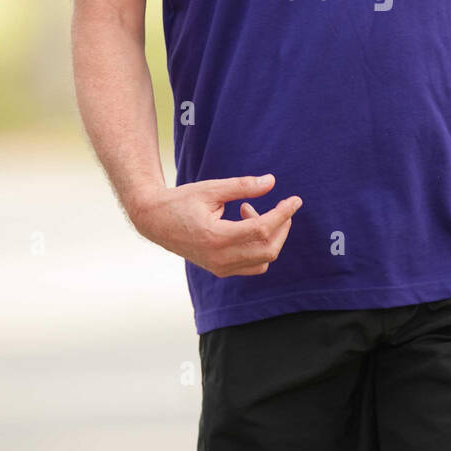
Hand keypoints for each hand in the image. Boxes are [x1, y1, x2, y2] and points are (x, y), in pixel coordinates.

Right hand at [130, 173, 301, 277]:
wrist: (155, 221)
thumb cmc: (181, 201)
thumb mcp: (212, 189)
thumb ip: (242, 186)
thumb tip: (271, 181)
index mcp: (217, 237)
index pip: (262, 229)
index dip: (283, 214)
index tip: (295, 200)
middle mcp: (220, 258)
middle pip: (268, 249)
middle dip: (282, 227)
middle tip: (281, 206)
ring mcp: (220, 267)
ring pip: (262, 261)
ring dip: (269, 237)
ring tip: (250, 211)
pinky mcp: (219, 269)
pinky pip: (251, 265)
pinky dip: (258, 247)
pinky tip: (245, 223)